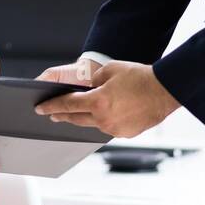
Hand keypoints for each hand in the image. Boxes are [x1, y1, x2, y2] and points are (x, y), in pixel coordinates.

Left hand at [33, 59, 179, 137]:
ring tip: (83, 110)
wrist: (164, 90)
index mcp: (97, 102)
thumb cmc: (139, 77)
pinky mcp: (125, 133)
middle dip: (63, 116)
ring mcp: (115, 129)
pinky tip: (109, 112)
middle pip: (76, 119)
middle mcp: (104, 119)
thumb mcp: (109, 70)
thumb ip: (93, 80)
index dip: (51, 106)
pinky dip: (105, 120)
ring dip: (86, 117)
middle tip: (53, 114)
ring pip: (93, 124)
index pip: (67, 105)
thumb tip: (87, 89)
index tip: (40, 109)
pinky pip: (109, 127)